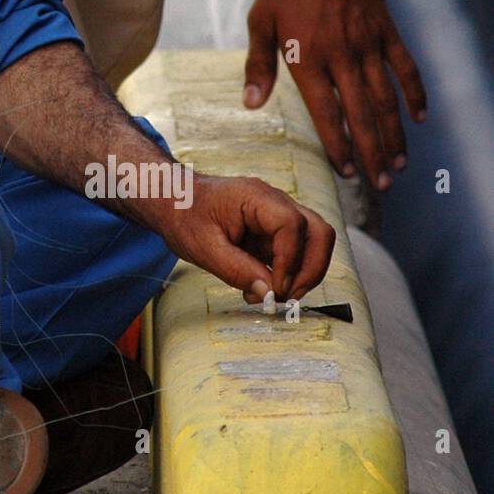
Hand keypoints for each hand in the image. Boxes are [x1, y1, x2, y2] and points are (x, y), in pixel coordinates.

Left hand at [156, 173, 335, 302]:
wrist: (174, 201)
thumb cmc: (184, 216)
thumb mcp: (202, 247)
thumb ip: (236, 269)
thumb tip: (269, 293)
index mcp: (255, 197)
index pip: (292, 225)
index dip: (291, 261)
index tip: (276, 288)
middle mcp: (275, 202)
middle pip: (319, 232)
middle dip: (310, 270)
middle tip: (285, 296)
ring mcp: (278, 215)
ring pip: (315, 243)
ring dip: (303, 274)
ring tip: (272, 295)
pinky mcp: (276, 231)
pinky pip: (297, 253)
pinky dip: (289, 274)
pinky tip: (263, 287)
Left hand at [244, 0, 425, 189]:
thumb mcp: (260, 21)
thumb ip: (258, 66)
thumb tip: (250, 106)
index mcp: (308, 58)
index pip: (328, 114)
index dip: (339, 146)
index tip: (346, 173)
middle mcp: (342, 56)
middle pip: (362, 115)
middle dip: (372, 154)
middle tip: (380, 186)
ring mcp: (368, 44)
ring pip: (387, 99)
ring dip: (394, 134)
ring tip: (398, 165)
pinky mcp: (386, 30)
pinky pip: (406, 68)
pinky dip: (414, 94)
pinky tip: (418, 118)